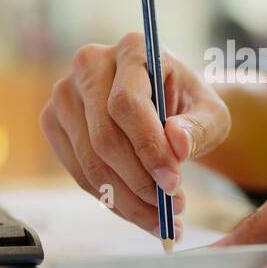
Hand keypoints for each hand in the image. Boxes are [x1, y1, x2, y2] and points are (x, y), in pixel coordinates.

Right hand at [41, 33, 230, 232]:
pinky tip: (139, 212)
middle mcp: (90, 64)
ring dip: (127, 199)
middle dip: (139, 181)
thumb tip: (177, 145)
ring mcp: (65, 93)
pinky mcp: (54, 122)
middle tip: (172, 210)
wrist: (166, 108)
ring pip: (89, 160)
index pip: (127, 103)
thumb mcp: (211, 114)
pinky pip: (78, 171)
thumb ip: (199, 127)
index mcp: (133, 48)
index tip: (173, 183)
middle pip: (104, 136)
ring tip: (163, 219)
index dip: (148, 147)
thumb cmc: (190, 106)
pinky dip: (110, 200)